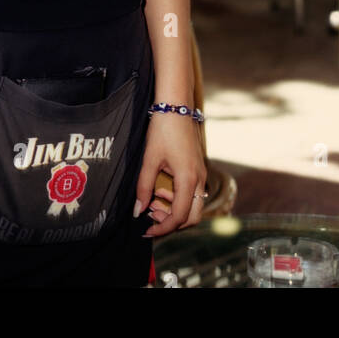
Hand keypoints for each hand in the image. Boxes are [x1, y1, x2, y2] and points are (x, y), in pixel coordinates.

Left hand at [135, 112, 206, 237]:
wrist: (176, 106)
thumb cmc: (163, 130)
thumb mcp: (150, 159)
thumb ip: (143, 187)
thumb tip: (138, 211)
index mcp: (188, 179)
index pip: (179, 216)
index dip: (163, 228)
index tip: (147, 231)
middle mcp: (199, 180)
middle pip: (192, 217)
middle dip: (172, 223)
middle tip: (151, 219)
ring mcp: (201, 175)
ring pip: (193, 206)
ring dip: (174, 211)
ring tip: (152, 203)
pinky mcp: (198, 170)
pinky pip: (191, 194)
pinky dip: (177, 199)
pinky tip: (160, 191)